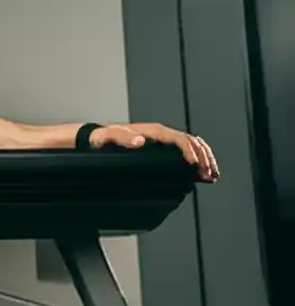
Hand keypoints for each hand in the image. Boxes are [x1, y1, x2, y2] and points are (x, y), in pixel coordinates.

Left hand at [88, 123, 219, 181]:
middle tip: (210, 173)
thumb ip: (121, 137)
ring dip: (204, 159)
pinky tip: (200, 172)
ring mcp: (161, 141)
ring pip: (191, 145)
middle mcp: (159, 134)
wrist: (96, 139)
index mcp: (151, 131)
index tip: (195, 164)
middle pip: (190, 141)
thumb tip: (140, 141)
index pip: (178, 138)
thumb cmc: (102, 139)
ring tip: (211, 175)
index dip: (189, 150)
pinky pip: (184, 151)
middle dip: (204, 156)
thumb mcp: (108, 137)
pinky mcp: (161, 148)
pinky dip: (197, 159)